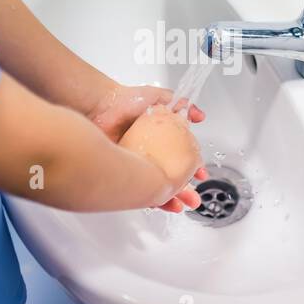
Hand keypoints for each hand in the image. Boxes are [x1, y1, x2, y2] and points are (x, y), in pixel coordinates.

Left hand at [88, 85, 207, 212]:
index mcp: (159, 138)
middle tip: (193, 198)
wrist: (102, 107)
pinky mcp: (121, 169)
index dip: (193, 167)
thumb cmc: (126, 99)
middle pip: (170, 175)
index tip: (201, 174)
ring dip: (170, 197)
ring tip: (181, 204)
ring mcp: (134, 162)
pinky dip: (149, 197)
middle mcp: (148, 152)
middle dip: (185, 189)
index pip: (180, 157)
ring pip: (155, 185)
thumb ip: (183, 105)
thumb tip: (199, 116)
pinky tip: (159, 201)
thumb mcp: (161, 98)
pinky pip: (137, 188)